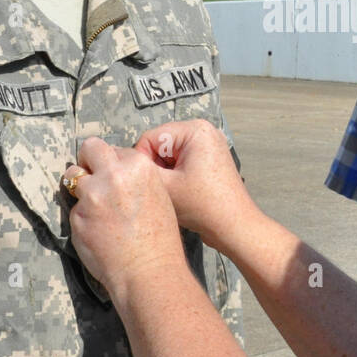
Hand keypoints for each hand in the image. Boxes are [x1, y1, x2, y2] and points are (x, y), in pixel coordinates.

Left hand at [67, 138, 186, 298]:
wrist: (148, 271)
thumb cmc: (159, 238)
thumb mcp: (157, 195)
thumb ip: (133, 177)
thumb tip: (112, 170)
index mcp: (138, 166)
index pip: (114, 149)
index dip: (112, 163)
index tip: (113, 176)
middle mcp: (113, 175)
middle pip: (89, 148)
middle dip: (88, 159)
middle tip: (91, 175)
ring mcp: (92, 195)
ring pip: (73, 176)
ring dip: (80, 188)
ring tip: (95, 207)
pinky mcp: (76, 216)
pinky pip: (75, 209)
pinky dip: (83, 217)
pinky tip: (98, 231)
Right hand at [132, 119, 260, 251]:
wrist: (235, 227)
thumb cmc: (205, 206)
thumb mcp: (166, 186)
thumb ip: (140, 170)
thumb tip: (122, 163)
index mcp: (195, 130)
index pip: (150, 138)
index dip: (142, 162)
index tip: (147, 183)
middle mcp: (204, 130)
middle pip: (160, 145)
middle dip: (155, 167)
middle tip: (161, 189)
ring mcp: (208, 144)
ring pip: (169, 155)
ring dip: (165, 173)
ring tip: (173, 192)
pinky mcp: (209, 158)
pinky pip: (181, 161)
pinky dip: (176, 176)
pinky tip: (181, 193)